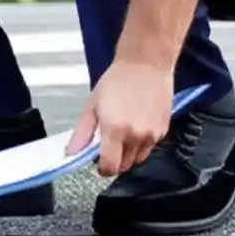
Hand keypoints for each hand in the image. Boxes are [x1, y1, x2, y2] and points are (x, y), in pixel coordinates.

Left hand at [66, 59, 173, 176]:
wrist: (145, 66)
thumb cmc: (116, 81)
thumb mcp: (91, 106)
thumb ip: (81, 134)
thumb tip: (71, 153)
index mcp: (115, 129)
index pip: (110, 166)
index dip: (102, 169)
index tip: (98, 164)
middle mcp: (136, 135)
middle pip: (125, 166)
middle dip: (114, 161)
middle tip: (106, 146)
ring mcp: (152, 134)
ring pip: (138, 159)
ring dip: (128, 154)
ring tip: (121, 133)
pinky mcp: (163, 131)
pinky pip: (149, 148)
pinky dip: (140, 145)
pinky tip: (135, 126)